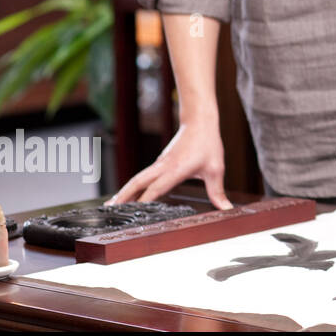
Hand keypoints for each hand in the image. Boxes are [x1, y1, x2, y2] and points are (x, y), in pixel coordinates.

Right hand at [107, 116, 231, 209]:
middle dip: (123, 196)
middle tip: (108, 210)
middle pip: (137, 183)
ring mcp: (160, 163)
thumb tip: (226, 209)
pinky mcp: (161, 161)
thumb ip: (218, 192)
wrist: (200, 121)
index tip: (132, 214)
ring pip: (138, 178)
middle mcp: (163, 167)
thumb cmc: (208, 144)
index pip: (155, 189)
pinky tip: (133, 193)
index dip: (143, 202)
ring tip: (112, 204)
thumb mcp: (216, 169)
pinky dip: (135, 185)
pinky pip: (144, 175)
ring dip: (125, 191)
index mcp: (175, 170)